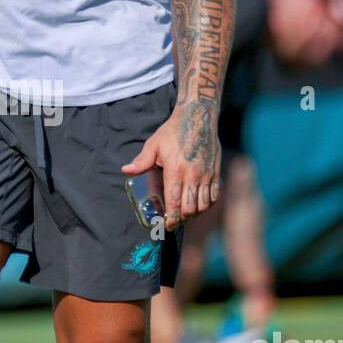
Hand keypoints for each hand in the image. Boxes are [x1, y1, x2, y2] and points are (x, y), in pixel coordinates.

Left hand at [122, 101, 220, 230]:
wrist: (199, 117)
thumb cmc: (174, 130)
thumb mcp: (154, 143)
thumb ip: (142, 161)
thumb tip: (126, 171)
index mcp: (175, 170)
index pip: (174, 203)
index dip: (171, 219)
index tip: (166, 226)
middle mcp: (193, 175)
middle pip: (189, 209)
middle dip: (181, 220)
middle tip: (174, 222)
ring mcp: (207, 175)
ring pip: (203, 206)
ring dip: (194, 214)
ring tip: (185, 215)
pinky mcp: (216, 172)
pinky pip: (214, 196)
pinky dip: (207, 205)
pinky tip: (199, 205)